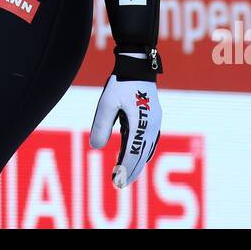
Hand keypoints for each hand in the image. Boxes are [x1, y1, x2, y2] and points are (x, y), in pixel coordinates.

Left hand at [89, 52, 162, 187]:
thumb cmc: (121, 83)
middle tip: (119, 184)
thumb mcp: (106, 104)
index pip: (132, 154)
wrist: (137, 65)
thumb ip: (101, 125)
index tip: (116, 182)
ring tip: (125, 174)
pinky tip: (134, 154)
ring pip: (147, 149)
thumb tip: (95, 147)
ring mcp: (155, 121)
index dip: (124, 170)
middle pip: (142, 155)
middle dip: (131, 171)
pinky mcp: (153, 117)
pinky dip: (142, 151)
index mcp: (140, 124)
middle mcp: (151, 126)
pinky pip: (150, 140)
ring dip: (137, 162)